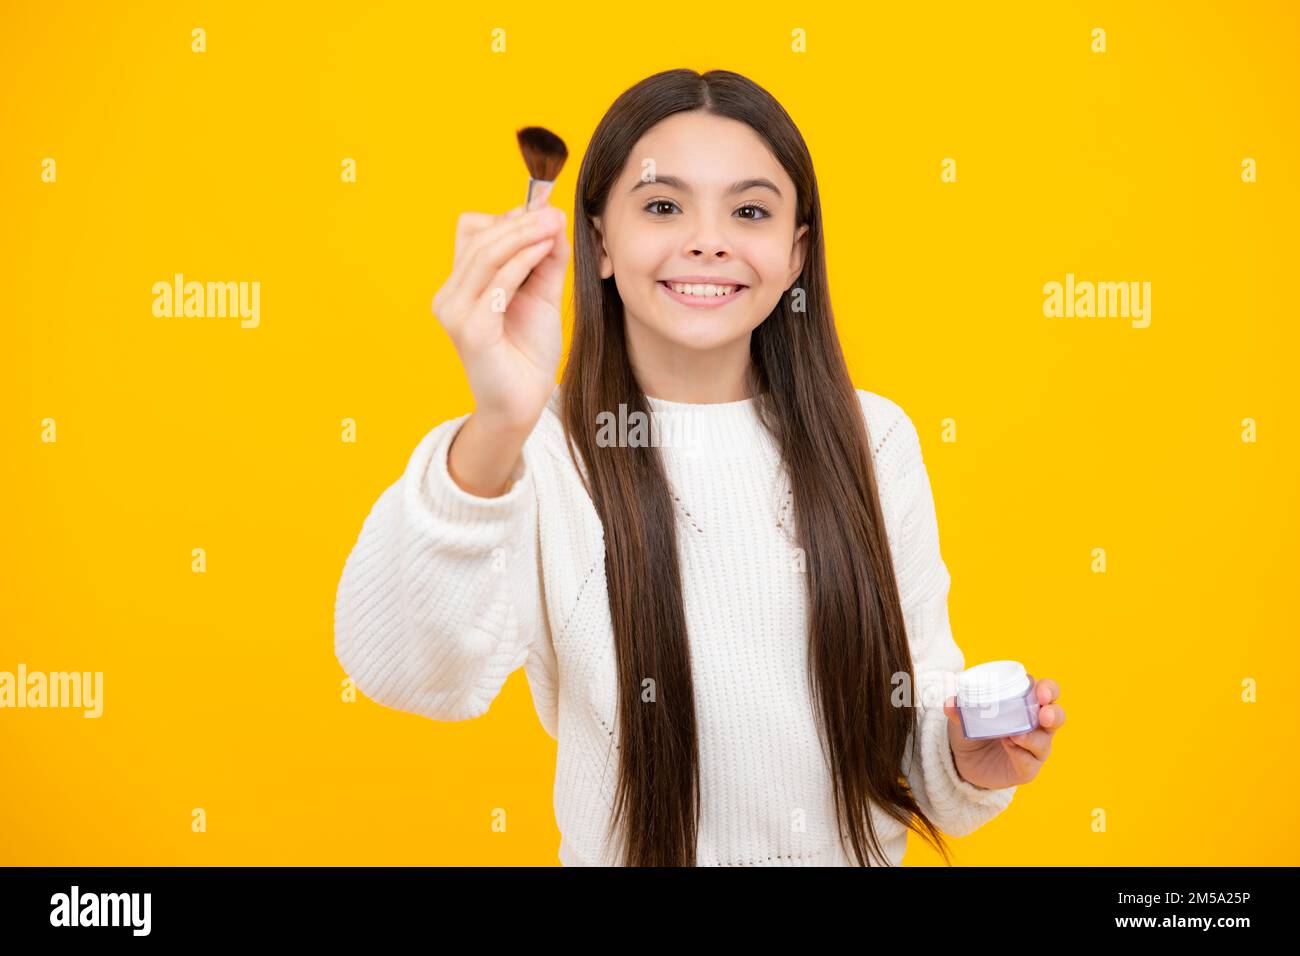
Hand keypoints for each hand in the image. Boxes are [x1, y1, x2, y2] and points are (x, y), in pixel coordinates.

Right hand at [431, 202, 569, 432]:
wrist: (524, 402)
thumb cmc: (529, 351)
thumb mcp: (541, 293)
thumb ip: (546, 258)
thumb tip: (553, 217)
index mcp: (460, 285)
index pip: (472, 232)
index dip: (507, 217)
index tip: (544, 211)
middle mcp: (449, 295)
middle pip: (478, 237)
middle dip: (520, 221)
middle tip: (554, 213)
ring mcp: (455, 313)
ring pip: (485, 254)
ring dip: (523, 235)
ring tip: (554, 226)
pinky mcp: (470, 330)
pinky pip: (497, 284)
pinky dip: (522, 261)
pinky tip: (545, 251)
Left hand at [942, 677, 1063, 789]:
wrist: (964, 761)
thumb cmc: (973, 727)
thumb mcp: (964, 715)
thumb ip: (959, 709)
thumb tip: (950, 703)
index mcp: (1026, 705)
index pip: (1047, 692)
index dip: (1048, 689)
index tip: (1040, 691)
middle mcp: (1037, 726)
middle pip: (1056, 716)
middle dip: (1054, 713)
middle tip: (1043, 714)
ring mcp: (1034, 748)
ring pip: (1044, 742)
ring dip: (1033, 738)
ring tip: (1015, 735)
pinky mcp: (1027, 768)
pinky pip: (1029, 763)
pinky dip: (1021, 754)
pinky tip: (1010, 747)